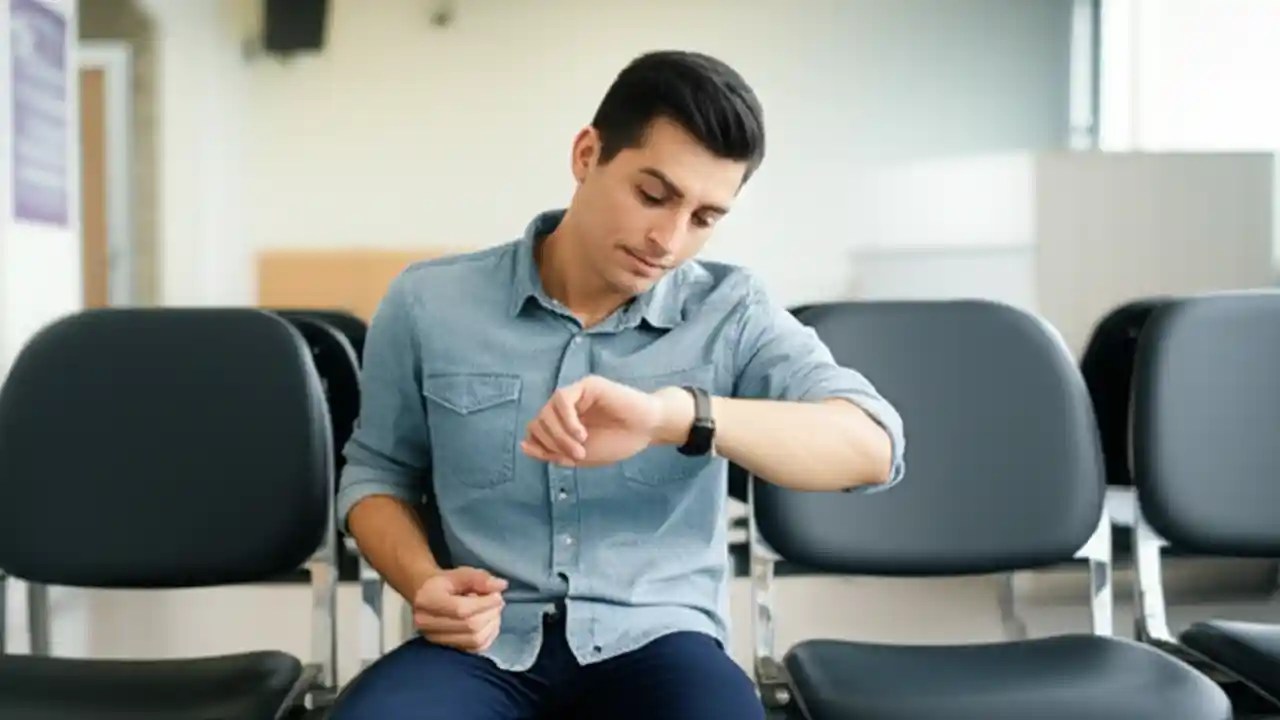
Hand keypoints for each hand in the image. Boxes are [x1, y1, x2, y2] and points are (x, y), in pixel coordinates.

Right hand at [412, 566, 507, 652]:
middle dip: (490, 613)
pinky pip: (475, 648)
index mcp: (427, 599)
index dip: (485, 604)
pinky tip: (490, 623)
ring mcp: (434, 638)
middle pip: (470, 626)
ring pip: (474, 639)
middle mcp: (426, 622)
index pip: (462, 609)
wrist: (425, 595)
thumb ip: (479, 579)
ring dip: (492, 625)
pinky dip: (489, 636)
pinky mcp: (445, 647)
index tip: (497, 595)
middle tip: (498, 602)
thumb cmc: (444, 582)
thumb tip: (501, 585)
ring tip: (494, 611)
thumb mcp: (460, 573)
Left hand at [520, 376, 693, 466]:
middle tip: (577, 455)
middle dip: (552, 443)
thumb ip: (552, 452)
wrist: (647, 430)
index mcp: (561, 423)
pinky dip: (567, 420)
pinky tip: (581, 433)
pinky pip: (562, 399)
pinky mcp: (586, 386)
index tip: (563, 459)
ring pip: (547, 412)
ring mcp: (575, 394)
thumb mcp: (580, 456)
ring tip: (581, 447)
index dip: (542, 447)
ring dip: (560, 435)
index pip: (535, 430)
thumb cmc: (618, 442)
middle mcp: (565, 407)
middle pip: (538, 422)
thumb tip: (524, 445)